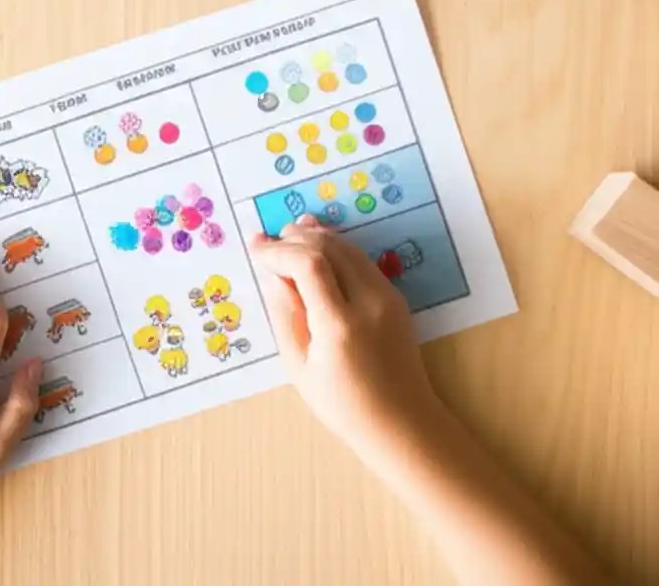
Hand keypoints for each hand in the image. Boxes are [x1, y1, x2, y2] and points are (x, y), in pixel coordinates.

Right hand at [249, 216, 443, 450]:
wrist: (401, 421)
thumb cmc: (342, 404)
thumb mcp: (299, 366)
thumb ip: (285, 315)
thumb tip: (273, 275)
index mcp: (339, 325)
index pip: (308, 264)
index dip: (278, 250)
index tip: (256, 250)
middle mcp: (368, 302)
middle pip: (329, 247)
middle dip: (295, 238)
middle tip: (268, 240)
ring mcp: (387, 297)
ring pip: (349, 247)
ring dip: (316, 237)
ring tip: (288, 236)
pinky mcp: (395, 297)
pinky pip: (362, 260)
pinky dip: (336, 249)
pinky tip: (318, 250)